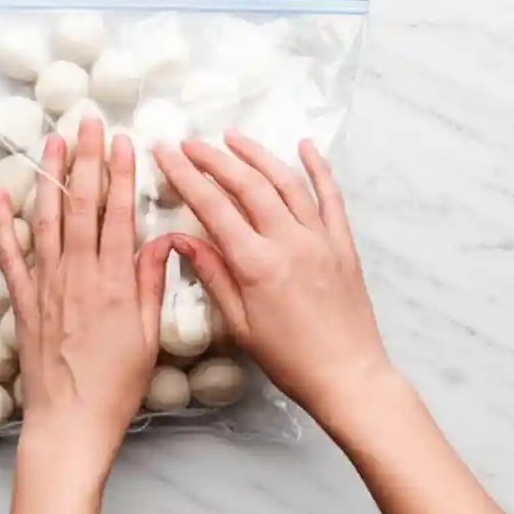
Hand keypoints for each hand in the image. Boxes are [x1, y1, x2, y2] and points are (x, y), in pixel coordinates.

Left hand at [0, 119, 172, 471]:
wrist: (71, 421)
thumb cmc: (116, 385)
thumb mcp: (149, 335)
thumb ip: (153, 284)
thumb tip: (163, 241)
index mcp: (115, 281)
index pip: (118, 213)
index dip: (120, 173)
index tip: (123, 141)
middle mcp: (78, 274)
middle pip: (81, 204)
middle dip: (85, 159)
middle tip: (88, 121)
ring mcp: (46, 284)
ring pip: (46, 218)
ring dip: (49, 176)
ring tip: (52, 140)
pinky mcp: (23, 300)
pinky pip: (8, 253)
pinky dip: (2, 221)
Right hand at [152, 132, 390, 417]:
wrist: (348, 376)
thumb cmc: (288, 359)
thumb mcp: (238, 324)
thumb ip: (212, 275)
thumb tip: (182, 239)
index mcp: (257, 264)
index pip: (212, 207)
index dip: (185, 176)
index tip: (165, 153)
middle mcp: (289, 241)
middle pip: (247, 184)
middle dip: (213, 158)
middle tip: (188, 142)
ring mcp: (320, 239)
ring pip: (286, 182)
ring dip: (257, 154)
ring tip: (231, 137)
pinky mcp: (342, 244)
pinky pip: (330, 197)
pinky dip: (318, 168)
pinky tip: (304, 146)